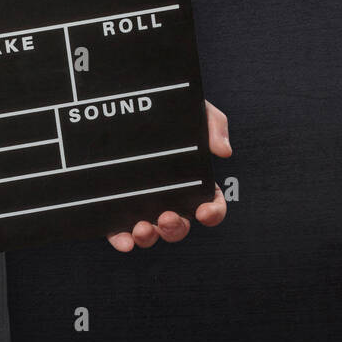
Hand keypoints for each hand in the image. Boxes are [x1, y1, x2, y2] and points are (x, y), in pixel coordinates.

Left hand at [107, 101, 231, 251]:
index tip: (204, 211)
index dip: (212, 213)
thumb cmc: (171, 110)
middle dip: (176, 228)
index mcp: (194, 180)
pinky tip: (125, 240)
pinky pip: (121, 231)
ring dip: (151, 237)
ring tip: (143, 228)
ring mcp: (143, 204)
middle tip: (166, 217)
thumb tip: (223, 151)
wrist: (129, 100)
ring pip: (152, 233)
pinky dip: (124, 240)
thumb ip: (214, 125)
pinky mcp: (117, 207)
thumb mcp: (196, 109)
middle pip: (181, 225)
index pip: (211, 204)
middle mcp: (170, 198)